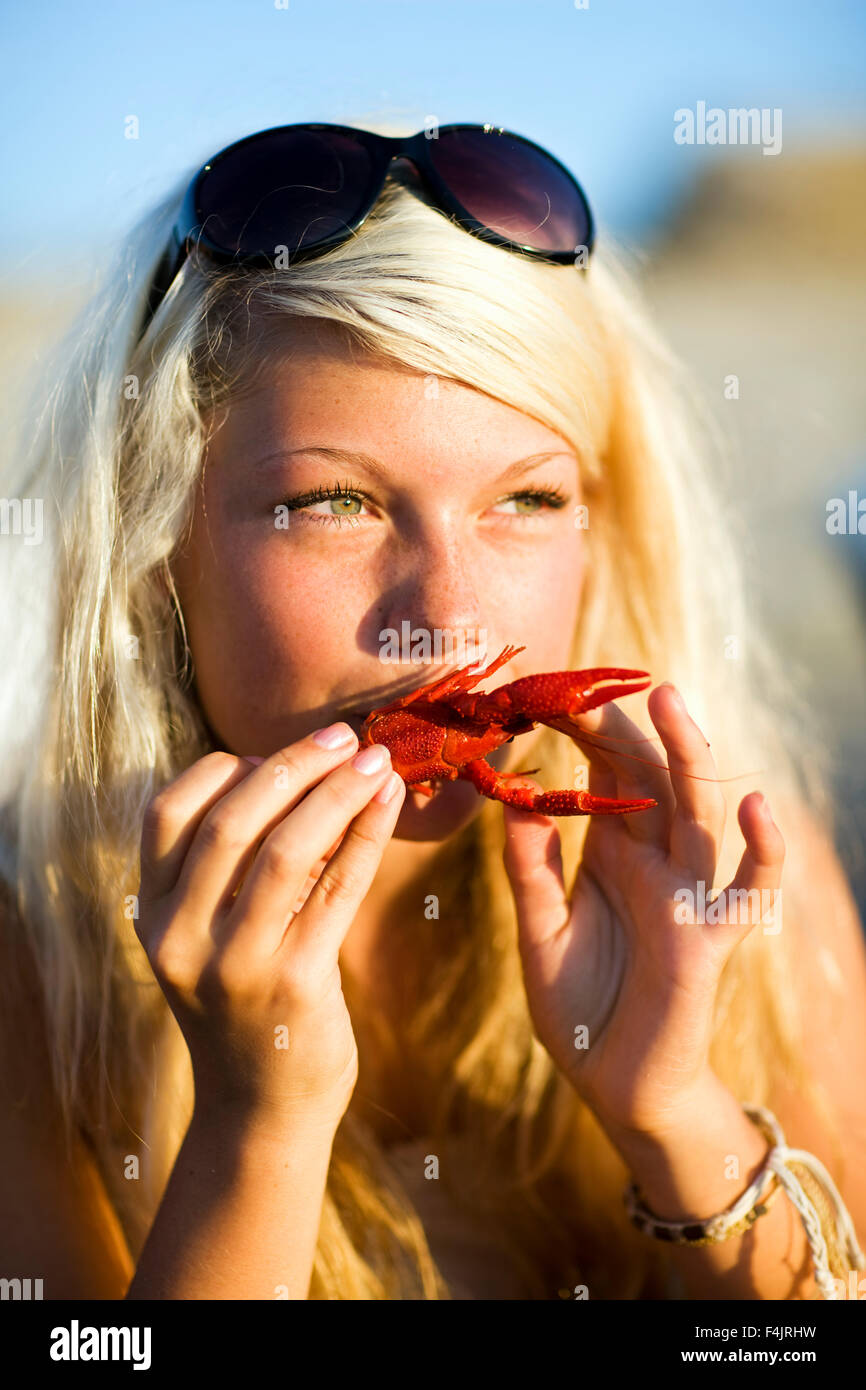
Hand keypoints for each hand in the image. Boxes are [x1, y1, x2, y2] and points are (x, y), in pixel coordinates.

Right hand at [136, 728, 404, 1128]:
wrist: (262, 1113)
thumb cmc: (247, 1007)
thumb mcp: (213, 937)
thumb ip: (232, 868)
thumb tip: (294, 771)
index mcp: (153, 918)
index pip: (166, 814)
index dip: (220, 770)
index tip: (270, 753)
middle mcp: (182, 940)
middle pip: (231, 820)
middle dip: (292, 765)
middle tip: (341, 736)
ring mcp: (236, 966)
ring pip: (287, 848)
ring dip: (337, 791)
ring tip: (377, 761)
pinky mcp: (295, 985)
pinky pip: (338, 888)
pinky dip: (368, 834)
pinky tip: (390, 805)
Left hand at [501, 683, 784, 1136]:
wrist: (611, 1084)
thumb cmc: (577, 1007)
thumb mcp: (540, 930)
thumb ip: (531, 869)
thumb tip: (513, 799)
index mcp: (609, 852)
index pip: (600, 775)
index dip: (579, 735)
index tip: (545, 691)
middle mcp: (652, 861)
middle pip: (646, 777)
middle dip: (622, 728)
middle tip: (589, 679)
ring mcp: (686, 893)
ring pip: (695, 812)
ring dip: (687, 756)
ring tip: (669, 700)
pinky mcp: (711, 937)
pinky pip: (748, 889)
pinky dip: (761, 850)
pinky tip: (755, 807)